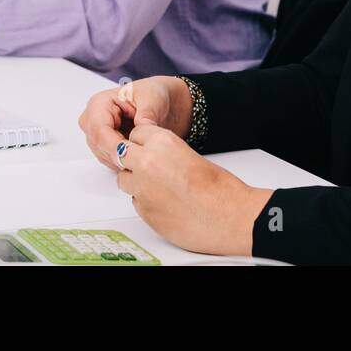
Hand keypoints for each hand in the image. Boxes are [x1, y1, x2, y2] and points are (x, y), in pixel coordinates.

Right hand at [78, 77, 189, 170]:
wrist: (158, 102)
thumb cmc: (152, 95)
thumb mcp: (152, 99)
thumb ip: (147, 113)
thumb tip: (143, 127)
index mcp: (99, 103)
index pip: (99, 131)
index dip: (114, 146)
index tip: (133, 154)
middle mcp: (92, 118)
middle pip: (98, 145)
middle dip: (120, 154)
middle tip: (143, 156)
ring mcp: (95, 133)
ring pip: (103, 155)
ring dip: (123, 158)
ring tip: (144, 152)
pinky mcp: (103, 144)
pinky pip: (109, 159)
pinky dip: (124, 161)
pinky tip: (139, 156)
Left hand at [116, 124, 272, 255]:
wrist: (228, 218)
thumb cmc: (220, 190)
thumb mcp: (191, 156)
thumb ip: (168, 154)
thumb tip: (158, 159)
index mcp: (162, 142)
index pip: (136, 133)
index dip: (142, 142)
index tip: (146, 146)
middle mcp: (146, 162)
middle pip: (122, 154)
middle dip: (132, 159)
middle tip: (146, 166)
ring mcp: (141, 188)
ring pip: (123, 179)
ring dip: (134, 180)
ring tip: (156, 187)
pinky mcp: (143, 211)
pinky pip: (134, 201)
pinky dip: (143, 201)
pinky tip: (162, 203)